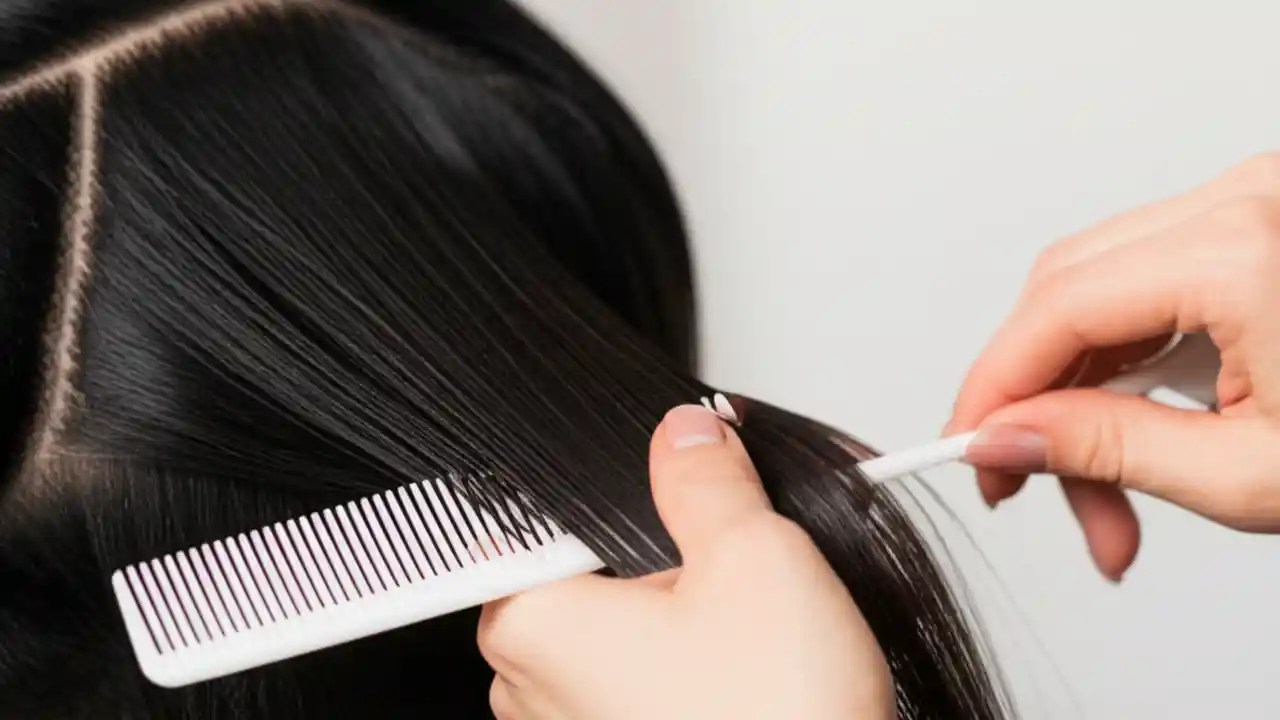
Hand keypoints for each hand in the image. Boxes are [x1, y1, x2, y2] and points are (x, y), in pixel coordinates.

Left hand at [476, 405, 893, 719]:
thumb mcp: (754, 558)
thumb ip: (705, 478)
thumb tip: (687, 434)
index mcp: (531, 623)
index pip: (538, 514)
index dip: (616, 490)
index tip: (667, 489)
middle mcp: (528, 688)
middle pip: (581, 572)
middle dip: (654, 559)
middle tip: (724, 569)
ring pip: (614, 634)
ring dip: (672, 619)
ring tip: (741, 637)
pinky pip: (633, 689)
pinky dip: (678, 672)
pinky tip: (737, 679)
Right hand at [947, 153, 1279, 580]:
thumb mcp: (1254, 472)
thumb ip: (1110, 449)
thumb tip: (1005, 436)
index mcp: (1248, 254)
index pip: (1059, 308)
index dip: (991, 386)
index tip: (965, 451)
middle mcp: (1244, 206)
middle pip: (1066, 292)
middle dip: (1033, 399)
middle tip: (1024, 485)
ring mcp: (1250, 210)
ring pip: (1096, 291)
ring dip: (1078, 394)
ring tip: (1105, 498)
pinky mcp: (1252, 232)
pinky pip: (1143, 286)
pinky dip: (1122, 368)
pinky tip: (1128, 435)